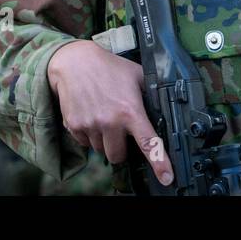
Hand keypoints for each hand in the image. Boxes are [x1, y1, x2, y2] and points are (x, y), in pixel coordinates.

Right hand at [46, 40, 173, 185]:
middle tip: (118, 127)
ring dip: (103, 139)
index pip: (148, 143)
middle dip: (120, 146)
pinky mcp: (74, 126)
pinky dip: (88, 134)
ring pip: (101, 150)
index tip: (166, 178)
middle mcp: (110, 121)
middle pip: (118, 156)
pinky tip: (89, 114)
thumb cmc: (108, 67)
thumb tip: (165, 108)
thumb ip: (151, 93)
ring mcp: (90, 125)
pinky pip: (85, 143)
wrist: (74, 61)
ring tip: (101, 115)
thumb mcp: (136, 75)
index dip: (159, 163)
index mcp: (130, 111)